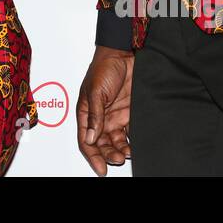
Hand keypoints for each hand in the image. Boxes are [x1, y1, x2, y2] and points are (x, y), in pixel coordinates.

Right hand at [76, 46, 133, 176]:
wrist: (125, 54)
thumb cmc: (104, 67)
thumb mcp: (95, 91)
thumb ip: (94, 115)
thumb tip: (91, 138)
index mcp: (86, 113)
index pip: (86, 140)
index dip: (92, 156)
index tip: (101, 168)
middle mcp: (100, 117)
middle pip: (101, 144)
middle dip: (108, 155)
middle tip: (117, 159)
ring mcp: (115, 116)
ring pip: (116, 141)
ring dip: (120, 150)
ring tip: (128, 153)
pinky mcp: (130, 114)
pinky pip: (130, 133)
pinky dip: (132, 141)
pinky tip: (136, 146)